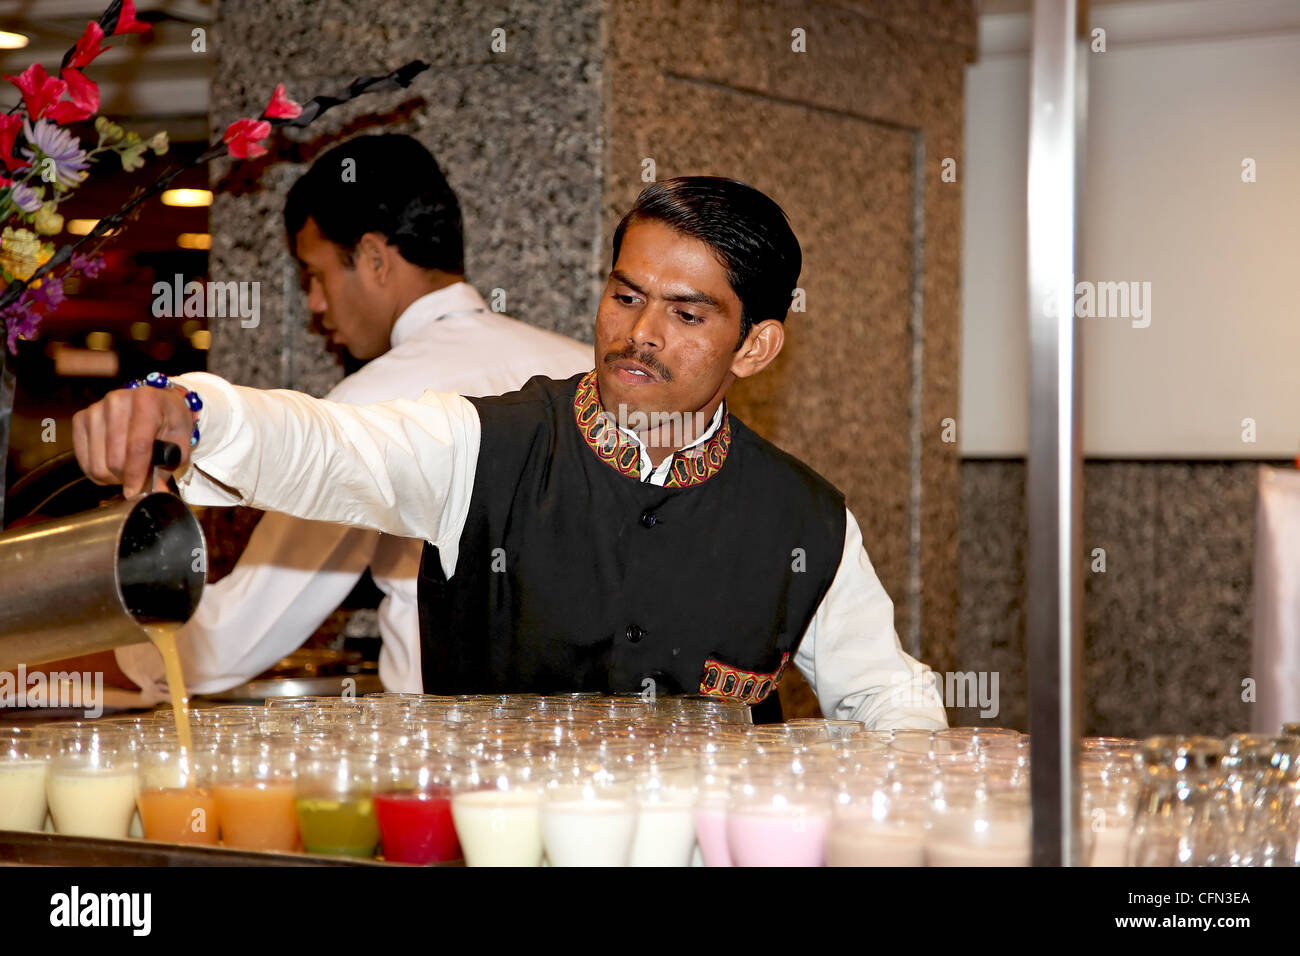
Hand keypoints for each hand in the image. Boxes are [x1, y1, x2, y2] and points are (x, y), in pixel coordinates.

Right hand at [72, 385, 193, 496]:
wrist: (156, 401)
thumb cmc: (170, 422)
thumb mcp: (181, 441)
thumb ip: (169, 465)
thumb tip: (155, 492)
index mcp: (147, 401)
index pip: (138, 446)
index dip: (136, 474)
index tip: (135, 492)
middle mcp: (117, 401)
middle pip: (115, 458)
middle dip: (126, 477)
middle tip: (137, 479)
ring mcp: (95, 409)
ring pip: (97, 462)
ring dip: (111, 475)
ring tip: (126, 470)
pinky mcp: (80, 419)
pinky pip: (83, 459)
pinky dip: (96, 469)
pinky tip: (110, 464)